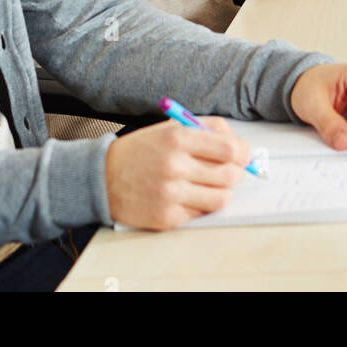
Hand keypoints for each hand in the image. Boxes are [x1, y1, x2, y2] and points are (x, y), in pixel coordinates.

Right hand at [104, 117, 252, 229]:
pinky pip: (201, 214)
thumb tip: (240, 145)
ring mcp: (171, 194)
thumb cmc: (142, 150)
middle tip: (233, 171)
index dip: (242, 153)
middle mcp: (175, 166)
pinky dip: (202, 205)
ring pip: (221, 198)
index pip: (229, 149)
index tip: (243, 155)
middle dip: (237, 173)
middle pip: (229, 175)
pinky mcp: (167, 218)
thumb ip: (206, 129)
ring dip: (224, 192)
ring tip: (215, 185)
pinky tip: (191, 195)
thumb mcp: (171, 128)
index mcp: (178, 138)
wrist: (103, 177)